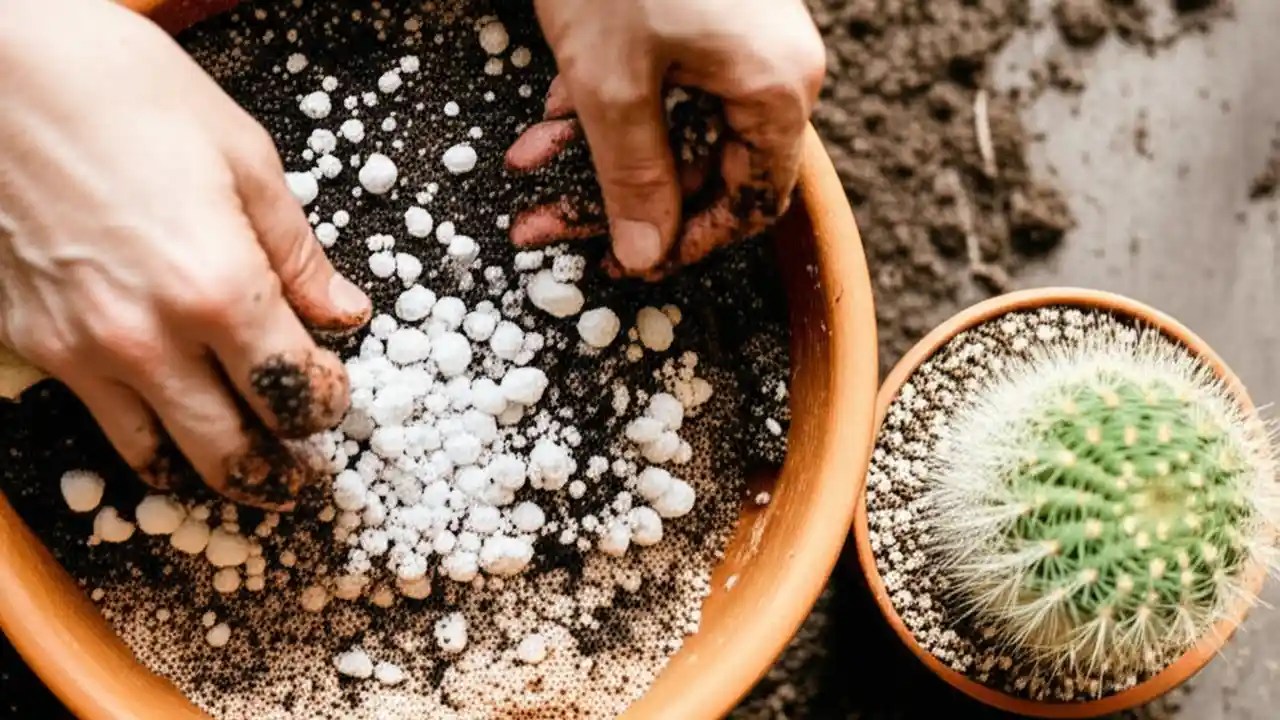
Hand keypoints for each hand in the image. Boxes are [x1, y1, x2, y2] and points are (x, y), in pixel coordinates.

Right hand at [0, 0, 370, 509]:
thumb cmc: (123, 91)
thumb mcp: (246, 160)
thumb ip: (300, 256)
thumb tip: (345, 314)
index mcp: (219, 289)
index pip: (295, 396)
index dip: (329, 406)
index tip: (336, 391)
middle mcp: (149, 337)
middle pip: (232, 455)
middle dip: (282, 476)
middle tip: (305, 474)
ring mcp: (83, 350)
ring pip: (158, 459)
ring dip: (212, 472)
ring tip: (247, 464)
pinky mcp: (36, 345)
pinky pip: (102, 420)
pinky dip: (147, 436)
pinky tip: (173, 416)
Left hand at [506, 0, 824, 279]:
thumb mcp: (613, 84)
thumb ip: (631, 179)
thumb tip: (645, 258)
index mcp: (775, 89)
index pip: (752, 200)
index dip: (689, 242)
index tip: (628, 262)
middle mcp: (771, 65)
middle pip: (703, 166)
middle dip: (617, 197)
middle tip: (547, 227)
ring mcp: (737, 35)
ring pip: (670, 124)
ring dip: (597, 151)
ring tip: (526, 166)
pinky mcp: (701, 13)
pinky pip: (660, 79)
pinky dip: (604, 101)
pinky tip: (547, 114)